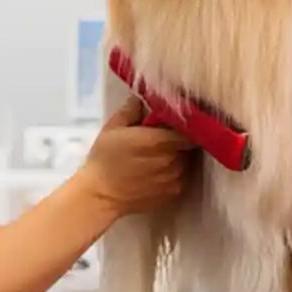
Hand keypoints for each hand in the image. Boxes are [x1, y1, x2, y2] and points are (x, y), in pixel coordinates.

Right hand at [79, 96, 197, 216]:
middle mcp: (173, 160)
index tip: (177, 121)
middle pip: (190, 144)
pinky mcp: (175, 193)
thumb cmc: (105, 158)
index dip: (187, 124)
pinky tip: (158, 171)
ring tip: (160, 155)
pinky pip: (182, 176)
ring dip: (179, 155)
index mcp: (160, 141)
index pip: (190, 129)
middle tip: (164, 137)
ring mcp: (176, 179)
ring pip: (187, 160)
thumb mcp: (114, 127)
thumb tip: (143, 97)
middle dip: (180, 139)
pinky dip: (176, 171)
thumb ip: (132, 108)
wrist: (100, 195)